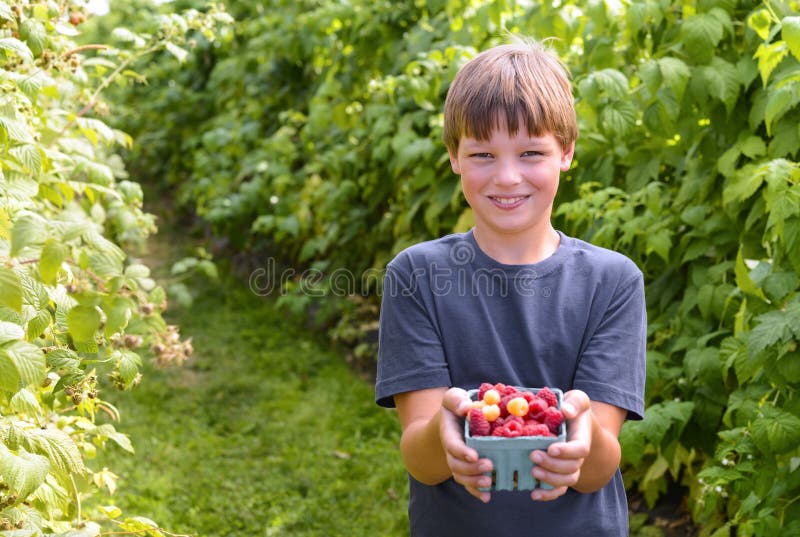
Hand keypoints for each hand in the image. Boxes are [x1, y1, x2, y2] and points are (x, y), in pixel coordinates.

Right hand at [439, 387, 493, 502]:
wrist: (451, 422)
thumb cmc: (456, 408)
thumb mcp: (453, 397)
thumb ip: (456, 400)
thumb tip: (466, 408)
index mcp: (449, 434)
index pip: (452, 445)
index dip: (461, 452)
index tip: (473, 455)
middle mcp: (452, 451)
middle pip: (456, 465)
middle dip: (471, 469)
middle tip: (489, 466)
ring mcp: (458, 462)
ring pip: (461, 477)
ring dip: (474, 482)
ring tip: (489, 482)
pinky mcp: (467, 469)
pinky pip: (468, 484)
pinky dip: (476, 492)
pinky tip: (487, 497)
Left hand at [528, 389, 591, 500]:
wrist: (576, 423)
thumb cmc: (573, 409)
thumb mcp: (577, 399)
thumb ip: (575, 403)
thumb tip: (565, 411)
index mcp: (582, 438)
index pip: (581, 449)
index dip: (567, 452)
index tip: (551, 447)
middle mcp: (577, 456)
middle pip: (571, 468)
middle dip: (553, 465)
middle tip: (533, 455)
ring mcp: (569, 467)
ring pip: (566, 481)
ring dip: (550, 479)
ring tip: (533, 471)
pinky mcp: (559, 474)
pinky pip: (558, 490)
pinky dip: (547, 495)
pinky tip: (533, 494)